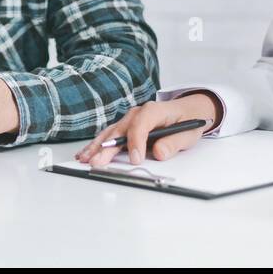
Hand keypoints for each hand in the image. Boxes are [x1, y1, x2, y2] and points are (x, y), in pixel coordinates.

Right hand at [75, 93, 218, 166]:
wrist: (187, 111)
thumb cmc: (186, 121)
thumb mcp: (188, 133)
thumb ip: (173, 143)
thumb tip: (159, 153)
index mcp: (154, 110)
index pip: (141, 125)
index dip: (136, 142)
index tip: (135, 159)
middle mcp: (138, 113)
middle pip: (120, 130)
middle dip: (107, 148)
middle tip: (98, 163)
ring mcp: (129, 119)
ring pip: (110, 133)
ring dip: (96, 147)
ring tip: (84, 159)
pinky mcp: (125, 127)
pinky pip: (109, 136)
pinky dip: (97, 145)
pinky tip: (86, 154)